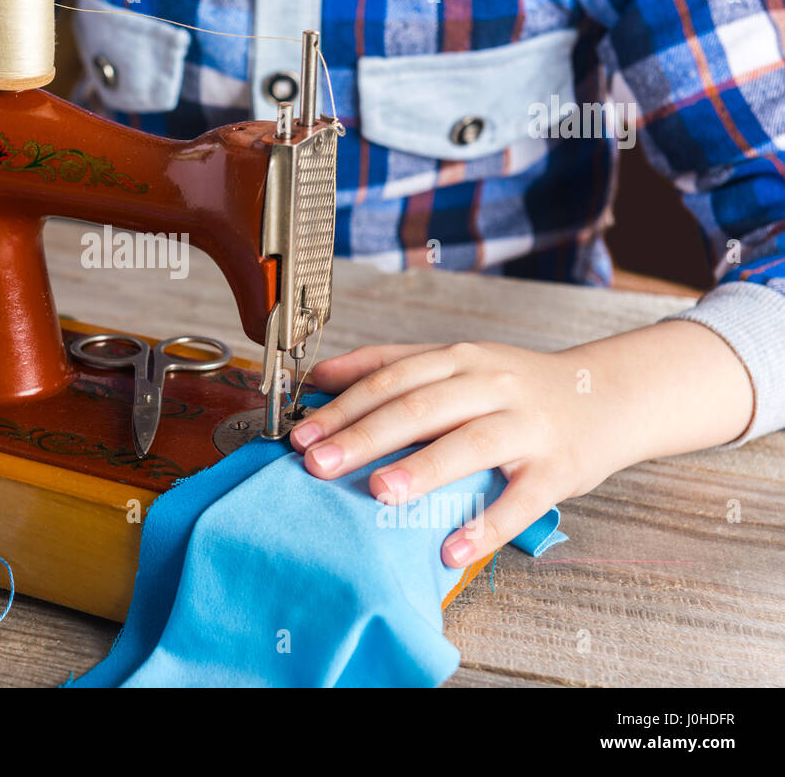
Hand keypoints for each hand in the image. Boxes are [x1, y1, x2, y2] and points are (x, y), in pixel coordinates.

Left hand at [288, 323, 753, 568]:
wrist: (608, 396)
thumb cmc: (517, 386)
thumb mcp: (458, 362)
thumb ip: (393, 366)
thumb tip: (319, 378)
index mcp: (459, 358)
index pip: (391, 377)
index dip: (343, 403)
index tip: (300, 431)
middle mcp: (490, 385)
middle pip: (419, 408)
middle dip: (363, 436)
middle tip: (316, 464)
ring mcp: (526, 426)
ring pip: (468, 445)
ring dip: (421, 470)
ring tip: (379, 493)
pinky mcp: (556, 469)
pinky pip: (519, 501)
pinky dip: (485, 526)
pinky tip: (451, 550)